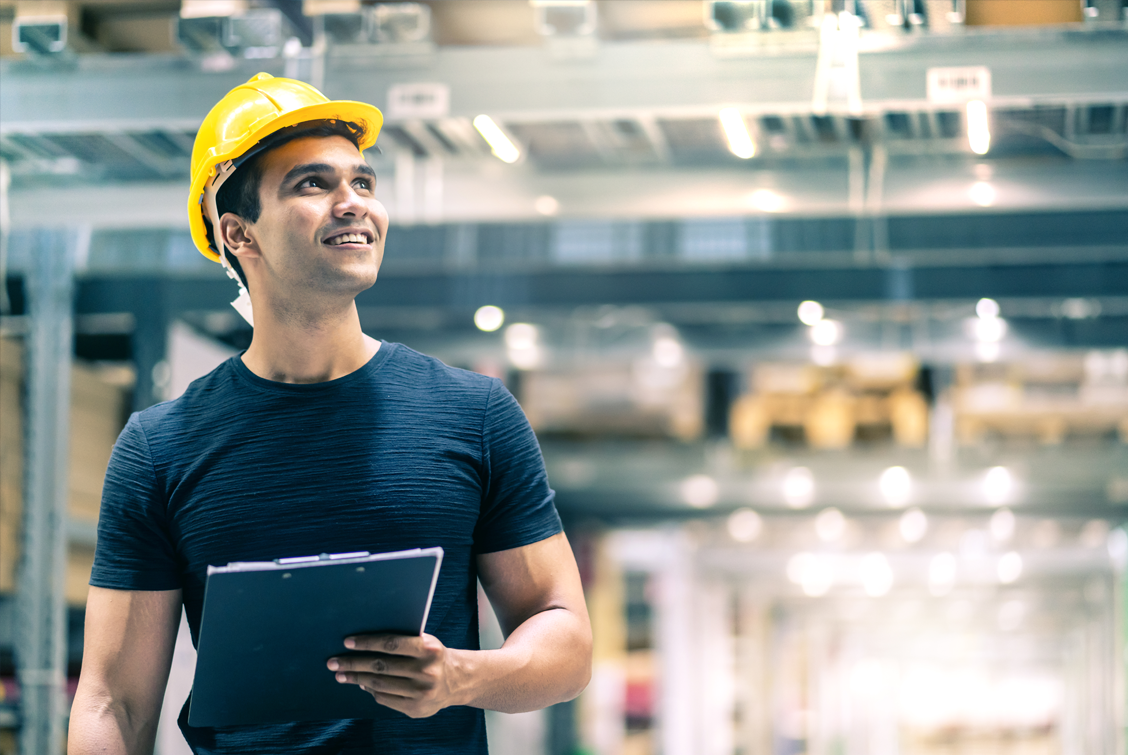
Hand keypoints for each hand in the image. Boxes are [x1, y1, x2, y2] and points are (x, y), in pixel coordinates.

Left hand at [327, 634, 460, 718]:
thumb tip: (363, 644)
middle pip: (381, 666)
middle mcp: (426, 671)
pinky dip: (370, 690)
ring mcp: (421, 692)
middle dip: (353, 664)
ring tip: (341, 674)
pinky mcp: (416, 709)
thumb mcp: (425, 641)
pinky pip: (385, 699)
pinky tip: (362, 685)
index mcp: (429, 649)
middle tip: (333, 662)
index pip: (391, 644)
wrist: (456, 681)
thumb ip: (402, 640)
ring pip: (380, 684)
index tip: (347, 642)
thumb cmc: (432, 656)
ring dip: (357, 679)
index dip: (367, 642)